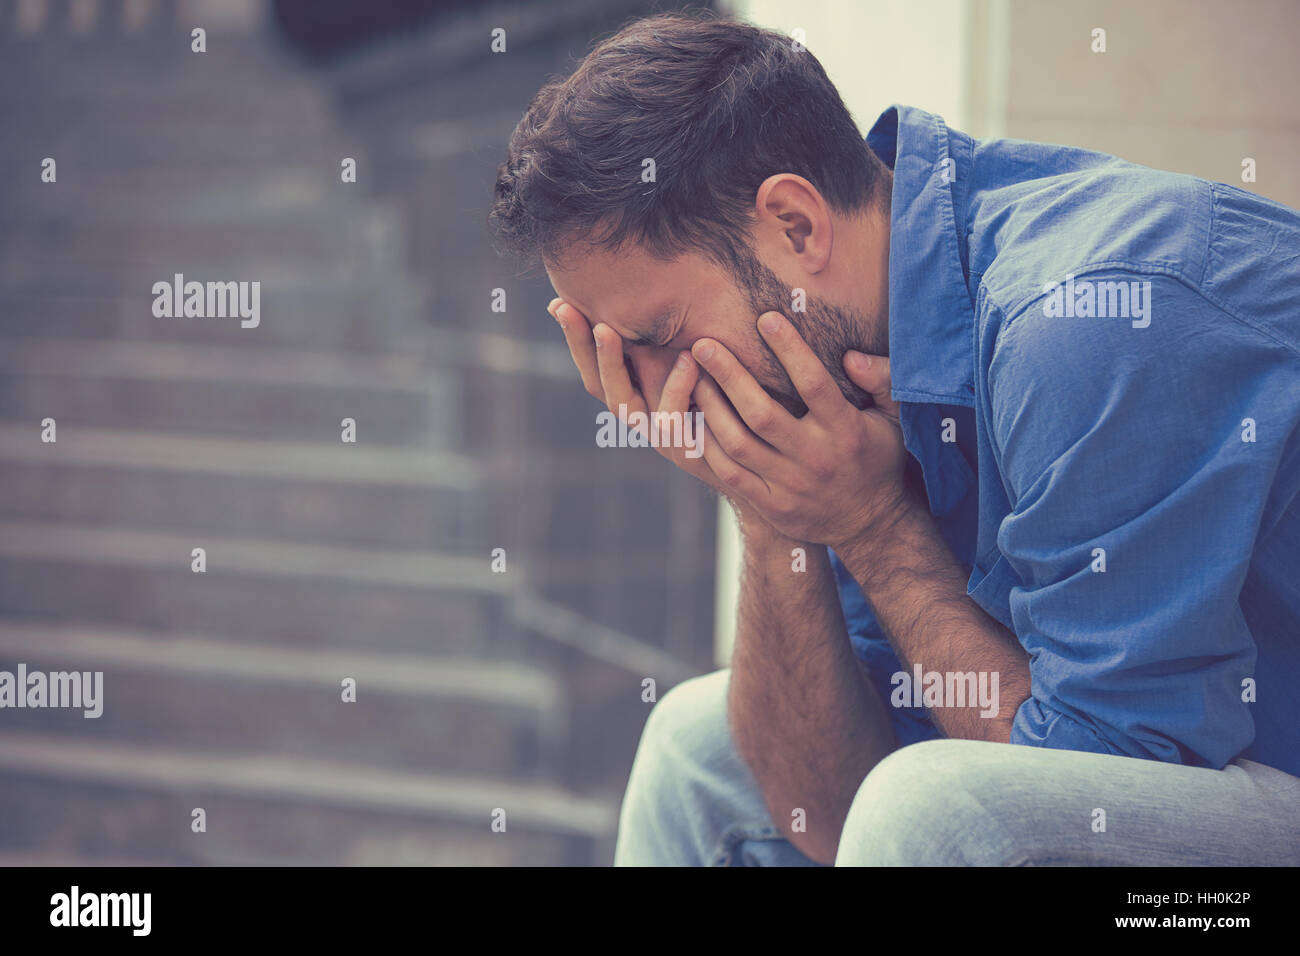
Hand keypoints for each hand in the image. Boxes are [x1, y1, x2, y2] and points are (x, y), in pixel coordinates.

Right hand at [548, 297, 733, 497]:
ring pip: (624, 405)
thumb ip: (682, 336)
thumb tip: (666, 278)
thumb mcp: (706, 361)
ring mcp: (663, 440)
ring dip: (613, 364)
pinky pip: (673, 420)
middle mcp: (644, 419)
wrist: (771, 459)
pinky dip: (678, 388)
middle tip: (568, 310)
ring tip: (607, 330)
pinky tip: (687, 358)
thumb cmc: (738, 399)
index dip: (575, 340)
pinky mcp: (690, 454)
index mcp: (641, 397)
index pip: (595, 368)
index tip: (558, 304)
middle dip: (580, 346)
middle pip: (598, 384)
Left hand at [688, 310, 915, 548]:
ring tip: (692, 377)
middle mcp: (816, 459)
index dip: (789, 350)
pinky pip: (730, 474)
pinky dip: (709, 445)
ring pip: (738, 443)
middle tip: (702, 344)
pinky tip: (696, 419)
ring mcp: (791, 486)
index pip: (814, 384)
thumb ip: (882, 380)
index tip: (765, 318)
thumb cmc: (878, 456)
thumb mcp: (895, 418)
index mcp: (846, 431)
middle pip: (762, 413)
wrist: (872, 524)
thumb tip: (851, 356)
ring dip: (711, 407)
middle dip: (729, 374)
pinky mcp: (772, 506)